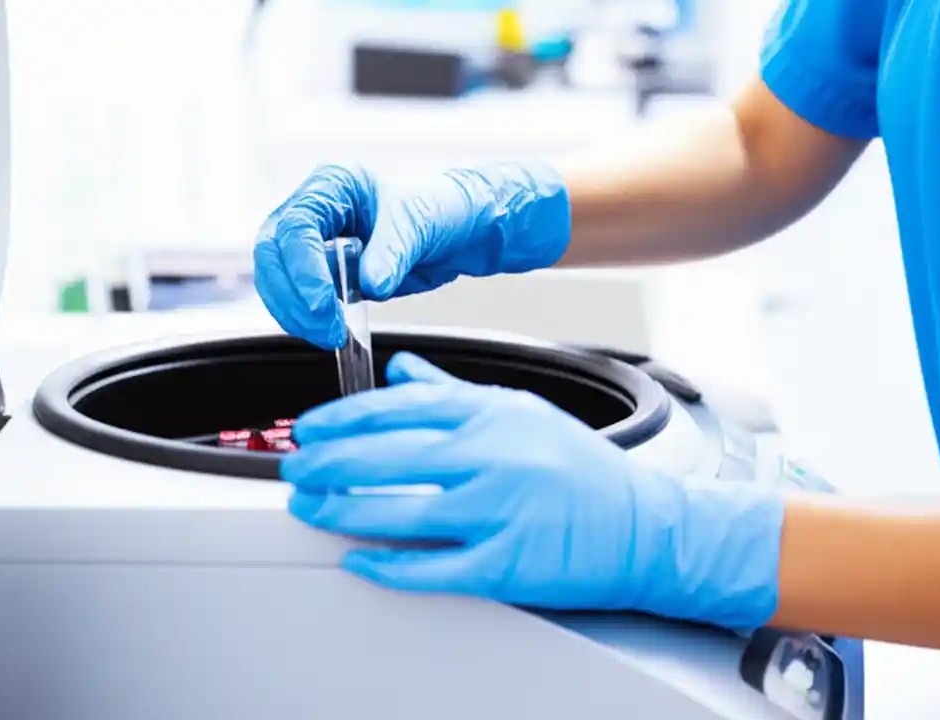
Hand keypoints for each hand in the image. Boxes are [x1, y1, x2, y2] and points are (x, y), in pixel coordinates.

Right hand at [253, 162, 570, 348]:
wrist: (459, 229)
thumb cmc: (441, 208)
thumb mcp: (420, 222)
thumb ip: (393, 252)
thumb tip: (369, 285)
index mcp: (333, 184)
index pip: (295, 226)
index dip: (303, 270)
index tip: (324, 306)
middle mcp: (315, 210)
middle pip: (272, 255)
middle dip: (293, 297)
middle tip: (326, 330)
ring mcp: (314, 242)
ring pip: (277, 279)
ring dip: (296, 313)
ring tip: (331, 336)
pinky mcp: (322, 271)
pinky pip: (297, 297)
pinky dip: (306, 319)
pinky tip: (329, 332)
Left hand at [280, 352, 785, 630]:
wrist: (647, 527)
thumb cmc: (585, 470)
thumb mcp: (521, 413)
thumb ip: (455, 393)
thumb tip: (401, 372)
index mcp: (492, 415)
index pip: (396, 408)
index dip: (341, 420)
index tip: (309, 430)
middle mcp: (491, 457)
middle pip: (384, 457)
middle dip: (325, 465)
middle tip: (292, 471)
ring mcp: (498, 511)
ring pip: (397, 511)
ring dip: (340, 510)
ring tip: (307, 509)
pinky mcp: (506, 563)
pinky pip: (430, 566)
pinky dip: (386, 566)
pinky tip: (357, 559)